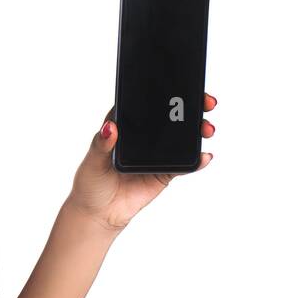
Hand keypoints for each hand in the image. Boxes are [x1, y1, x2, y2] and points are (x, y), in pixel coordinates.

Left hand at [69, 93, 216, 231]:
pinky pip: (184, 165)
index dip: (164, 92)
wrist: (99, 214)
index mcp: (126, 127)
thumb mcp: (92, 160)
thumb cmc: (90, 183)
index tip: (180, 83)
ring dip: (198, 130)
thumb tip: (110, 126)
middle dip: (192, 106)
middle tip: (205, 102)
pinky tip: (204, 156)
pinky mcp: (165, 173)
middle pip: (171, 116)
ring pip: (182, 137)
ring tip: (206, 128)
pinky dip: (196, 160)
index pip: (147, 104)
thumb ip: (101, 144)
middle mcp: (144, 137)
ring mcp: (157, 155)